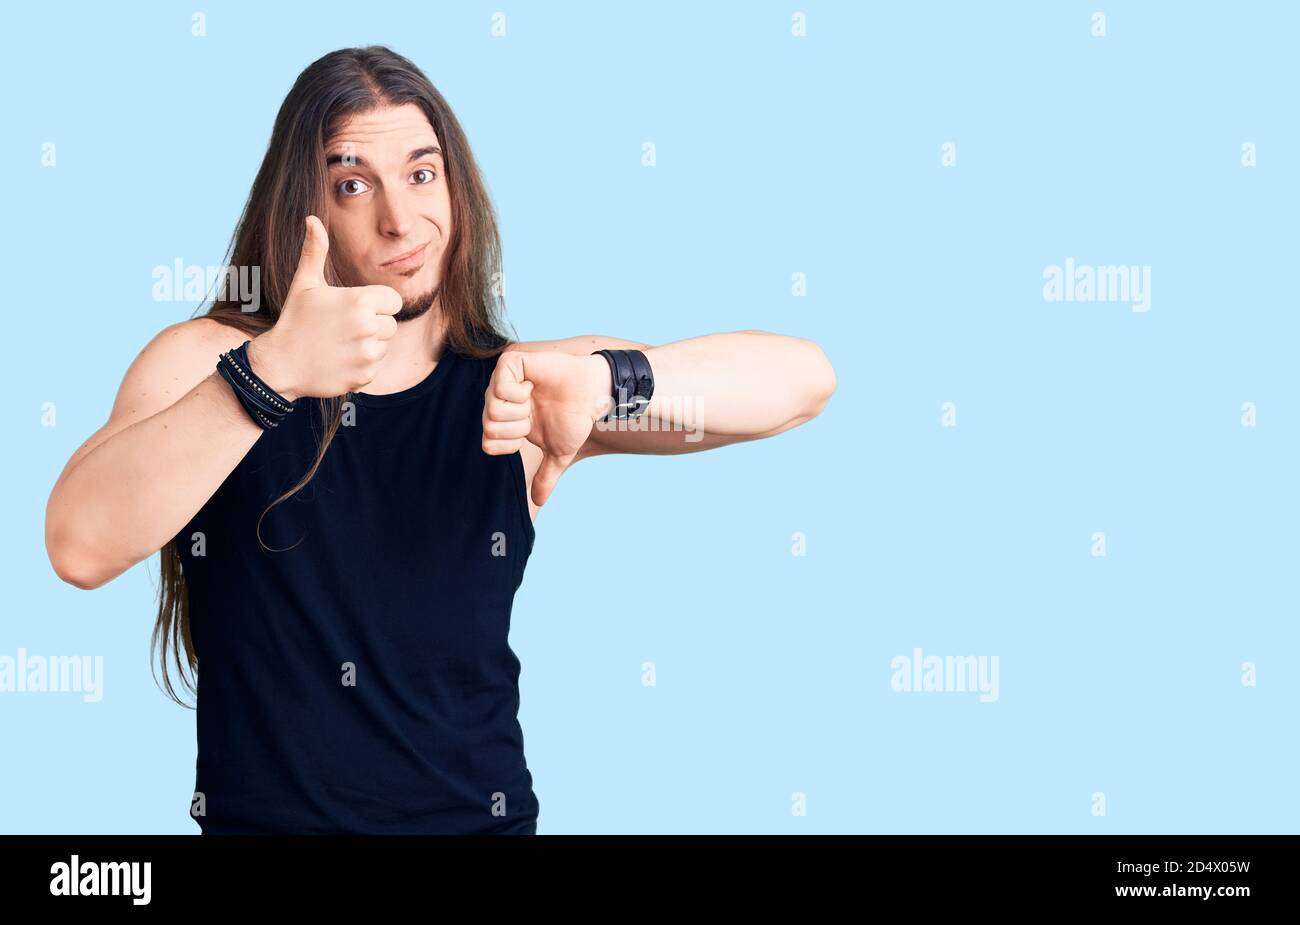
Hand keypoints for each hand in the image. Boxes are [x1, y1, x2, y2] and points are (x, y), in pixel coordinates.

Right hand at [246, 215, 401, 399]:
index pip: (393, 301)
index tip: (356, 308)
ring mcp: (367, 355)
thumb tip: (312, 219)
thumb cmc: (294, 320)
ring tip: (339, 343)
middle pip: (391, 324)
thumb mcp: (305, 284)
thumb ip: (315, 251)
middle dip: (373, 325)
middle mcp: (368, 328)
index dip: (378, 304)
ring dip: (368, 345)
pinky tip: (339, 360)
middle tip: (343, 327)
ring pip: (384, 346)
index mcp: (360, 302)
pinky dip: (361, 366)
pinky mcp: (365, 377)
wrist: (280, 364)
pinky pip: (375, 367)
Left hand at [481, 350, 611, 506]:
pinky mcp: (512, 363)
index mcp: (505, 421)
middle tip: (532, 416)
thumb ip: (545, 476)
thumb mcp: (558, 453)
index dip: (510, 444)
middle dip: (517, 428)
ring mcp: (503, 381)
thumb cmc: (575, 418)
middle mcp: (499, 400)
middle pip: (488, 427)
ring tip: (533, 399)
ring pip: (493, 409)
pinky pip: (501, 385)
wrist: (592, 395)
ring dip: (521, 410)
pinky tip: (532, 386)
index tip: (529, 433)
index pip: (488, 443)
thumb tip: (539, 502)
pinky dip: (520, 392)